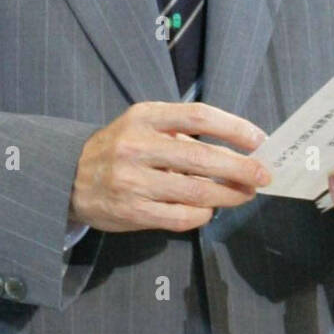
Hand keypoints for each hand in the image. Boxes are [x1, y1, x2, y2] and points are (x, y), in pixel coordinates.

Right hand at [69, 101, 272, 232]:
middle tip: (263, 174)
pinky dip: (202, 214)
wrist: (69, 177)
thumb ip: (180, 132)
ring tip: (246, 193)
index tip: (259, 138)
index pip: (197, 116)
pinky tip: (210, 210)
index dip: (233, 127)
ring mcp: (132, 180)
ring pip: (194, 191)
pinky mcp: (131, 211)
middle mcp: (137, 146)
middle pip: (200, 156)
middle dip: (240, 167)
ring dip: (228, 194)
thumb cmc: (119, 148)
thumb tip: (235, 149)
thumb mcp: (142, 125)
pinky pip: (179, 217)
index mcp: (144, 116)